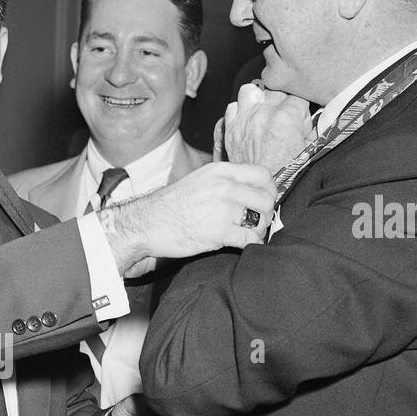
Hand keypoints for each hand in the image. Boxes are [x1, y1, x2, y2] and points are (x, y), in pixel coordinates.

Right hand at [101, 162, 276, 273]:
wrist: (147, 223)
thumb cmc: (171, 205)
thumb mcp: (200, 180)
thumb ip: (225, 182)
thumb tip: (251, 191)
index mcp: (221, 171)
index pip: (263, 175)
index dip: (269, 190)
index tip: (264, 201)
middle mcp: (225, 187)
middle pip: (266, 199)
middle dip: (266, 214)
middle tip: (257, 222)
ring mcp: (223, 209)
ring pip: (261, 221)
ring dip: (258, 231)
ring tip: (248, 234)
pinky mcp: (219, 232)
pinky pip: (249, 239)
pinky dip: (251, 244)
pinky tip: (242, 244)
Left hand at [222, 83, 310, 173]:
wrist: (259, 190)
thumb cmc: (285, 173)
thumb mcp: (308, 149)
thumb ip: (312, 127)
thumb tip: (317, 114)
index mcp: (286, 118)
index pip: (297, 96)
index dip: (300, 109)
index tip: (299, 119)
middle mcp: (263, 115)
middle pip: (275, 92)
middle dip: (281, 103)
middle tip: (284, 119)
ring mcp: (244, 121)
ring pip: (250, 91)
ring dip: (258, 99)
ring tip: (263, 111)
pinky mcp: (230, 129)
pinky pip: (232, 107)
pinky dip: (239, 111)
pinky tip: (247, 119)